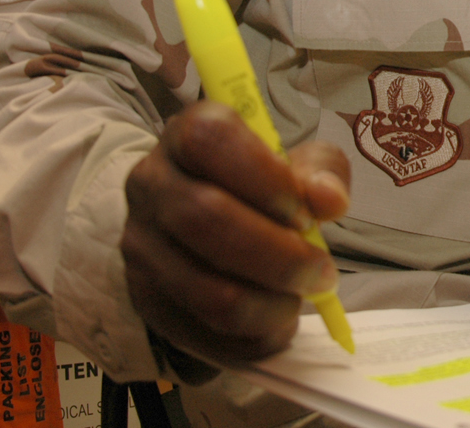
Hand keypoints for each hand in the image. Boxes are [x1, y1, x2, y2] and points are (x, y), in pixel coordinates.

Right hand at [122, 101, 349, 366]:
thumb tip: (329, 201)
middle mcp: (151, 183)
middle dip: (278, 255)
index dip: (264, 178)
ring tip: (302, 296)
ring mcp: (140, 244)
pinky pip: (203, 332)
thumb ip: (322, 173)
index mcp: (186, 134)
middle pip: (204, 219)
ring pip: (205, 289)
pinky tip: (275, 319)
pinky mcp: (144, 298)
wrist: (210, 227)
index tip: (304, 212)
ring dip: (270, 303)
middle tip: (322, 271)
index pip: (209, 140)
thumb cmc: (262, 185)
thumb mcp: (299, 164)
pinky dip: (252, 336)